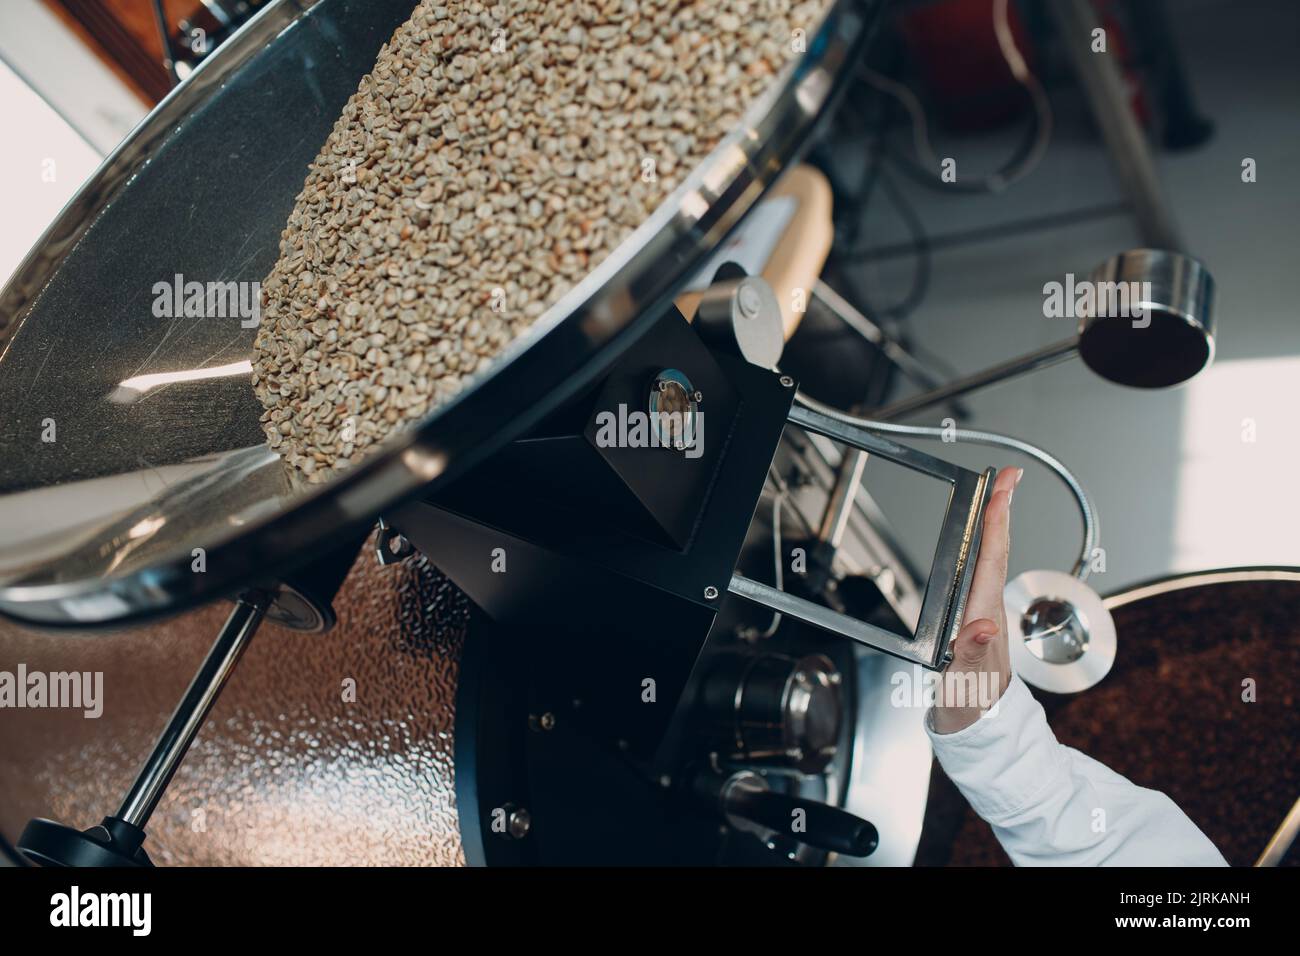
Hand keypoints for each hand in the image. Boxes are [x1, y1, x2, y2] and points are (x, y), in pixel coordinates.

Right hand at [931, 466, 1021, 734]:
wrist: (976, 729)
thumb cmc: (969, 707)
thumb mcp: (964, 685)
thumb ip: (972, 655)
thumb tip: (983, 625)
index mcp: (982, 618)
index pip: (992, 559)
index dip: (997, 520)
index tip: (1003, 487)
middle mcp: (987, 611)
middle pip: (995, 551)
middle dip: (1001, 510)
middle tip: (1005, 476)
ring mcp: (984, 615)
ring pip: (992, 560)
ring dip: (995, 525)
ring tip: (996, 495)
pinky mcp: (977, 621)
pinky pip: (983, 575)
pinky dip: (985, 548)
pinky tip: (982, 540)